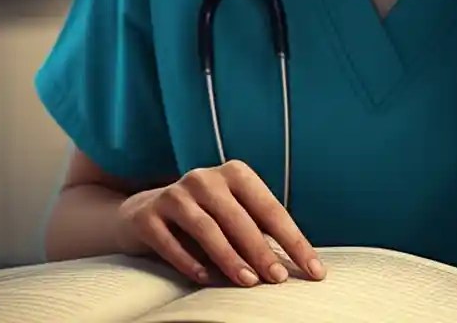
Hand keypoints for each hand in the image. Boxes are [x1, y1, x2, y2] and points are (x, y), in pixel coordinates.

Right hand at [115, 159, 324, 286]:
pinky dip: (189, 262)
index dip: (294, 240)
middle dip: (262, 250)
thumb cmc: (204, 217)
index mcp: (236, 174)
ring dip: (230, 257)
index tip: (313, 269)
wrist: (143, 212)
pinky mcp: (148, 215)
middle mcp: (205, 178)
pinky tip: (206, 279)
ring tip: (248, 281)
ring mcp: (174, 194)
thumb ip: (258, 230)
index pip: (271, 209)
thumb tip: (293, 264)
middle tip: (278, 278)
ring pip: (207, 228)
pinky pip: (170, 242)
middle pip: (240, 219)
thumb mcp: (233, 214)